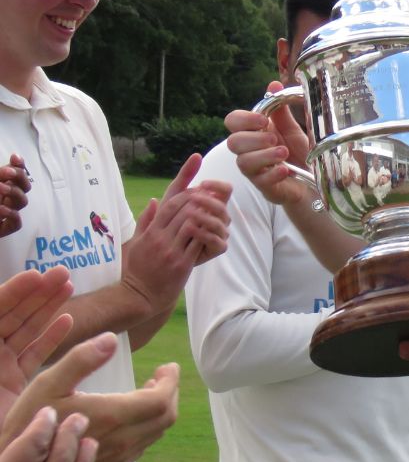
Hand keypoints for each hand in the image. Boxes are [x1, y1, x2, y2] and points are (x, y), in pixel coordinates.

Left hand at [0, 153, 31, 237]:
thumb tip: (16, 157)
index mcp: (3, 186)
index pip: (18, 175)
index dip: (20, 167)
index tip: (15, 158)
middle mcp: (6, 198)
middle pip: (25, 187)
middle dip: (19, 178)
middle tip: (6, 173)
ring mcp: (6, 213)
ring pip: (22, 203)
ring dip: (13, 193)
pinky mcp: (4, 229)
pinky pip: (16, 223)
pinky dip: (11, 214)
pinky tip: (1, 209)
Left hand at [0, 267, 75, 419]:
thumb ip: (2, 341)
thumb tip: (41, 324)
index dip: (14, 293)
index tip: (36, 276)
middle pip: (10, 316)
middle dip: (36, 294)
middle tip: (63, 274)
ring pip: (25, 332)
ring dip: (47, 309)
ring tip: (68, 287)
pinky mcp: (13, 385)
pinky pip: (32, 355)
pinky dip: (49, 337)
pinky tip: (68, 322)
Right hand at [1, 335, 179, 461]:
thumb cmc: (28, 422)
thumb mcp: (48, 384)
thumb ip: (82, 359)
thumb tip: (111, 338)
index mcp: (112, 416)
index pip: (161, 400)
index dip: (171, 381)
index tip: (169, 366)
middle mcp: (122, 441)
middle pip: (165, 417)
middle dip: (169, 393)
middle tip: (161, 376)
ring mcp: (118, 458)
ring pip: (155, 433)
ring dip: (159, 410)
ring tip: (148, 390)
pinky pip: (142, 446)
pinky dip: (147, 426)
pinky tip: (131, 415)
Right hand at [121, 154, 231, 313]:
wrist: (139, 295)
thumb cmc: (137, 268)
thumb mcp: (137, 241)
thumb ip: (147, 220)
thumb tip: (155, 200)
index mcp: (151, 229)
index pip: (170, 200)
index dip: (185, 181)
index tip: (198, 166)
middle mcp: (159, 236)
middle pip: (183, 207)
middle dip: (201, 198)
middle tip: (216, 191)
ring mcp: (170, 250)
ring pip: (192, 222)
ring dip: (208, 214)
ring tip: (219, 210)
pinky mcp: (180, 263)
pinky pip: (197, 243)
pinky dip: (208, 234)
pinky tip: (217, 229)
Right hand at [225, 83, 314, 206]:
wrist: (315, 179)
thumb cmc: (300, 153)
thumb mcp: (292, 129)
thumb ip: (281, 110)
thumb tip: (274, 84)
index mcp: (253, 133)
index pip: (232, 121)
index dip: (244, 119)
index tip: (264, 120)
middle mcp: (249, 152)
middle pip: (232, 142)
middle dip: (253, 139)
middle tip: (274, 138)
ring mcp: (255, 171)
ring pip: (243, 162)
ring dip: (264, 155)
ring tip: (284, 152)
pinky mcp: (265, 188)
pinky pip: (260, 181)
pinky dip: (273, 173)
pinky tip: (286, 169)